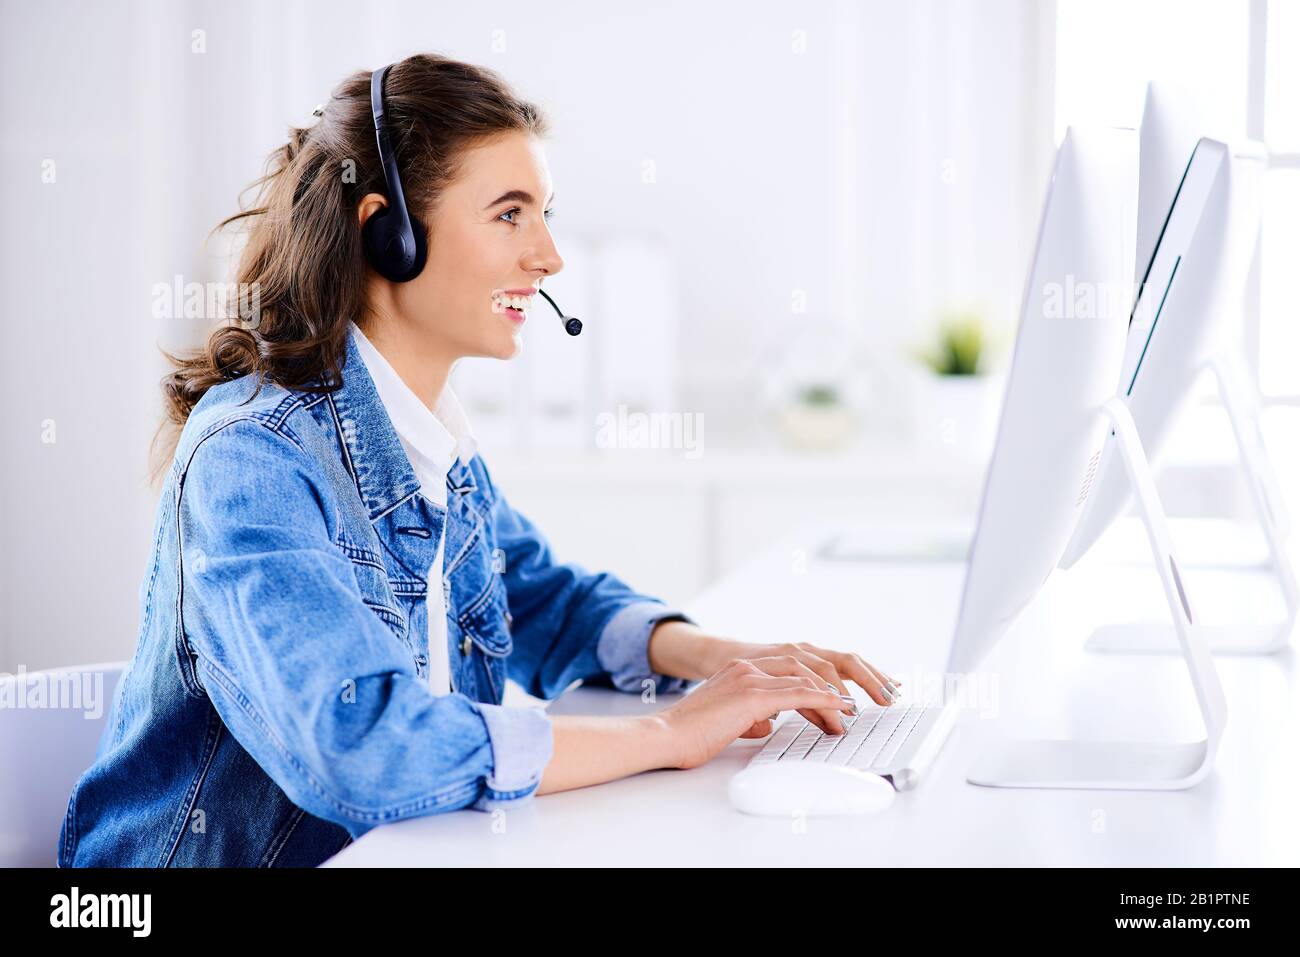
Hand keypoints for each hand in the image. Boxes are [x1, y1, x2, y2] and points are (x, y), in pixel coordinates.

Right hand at [657, 659, 854, 769]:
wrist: (667, 736)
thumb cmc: (691, 733)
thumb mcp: (727, 717)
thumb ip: (750, 714)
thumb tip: (768, 724)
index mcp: (739, 668)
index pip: (787, 669)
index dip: (813, 682)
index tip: (833, 698)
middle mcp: (746, 666)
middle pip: (801, 666)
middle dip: (829, 683)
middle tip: (848, 705)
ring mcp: (748, 677)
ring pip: (803, 678)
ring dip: (831, 695)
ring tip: (849, 713)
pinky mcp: (751, 695)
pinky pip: (798, 693)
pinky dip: (823, 699)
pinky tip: (839, 708)